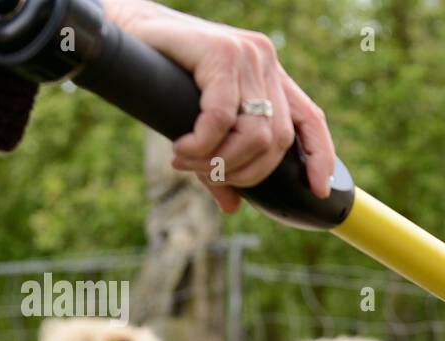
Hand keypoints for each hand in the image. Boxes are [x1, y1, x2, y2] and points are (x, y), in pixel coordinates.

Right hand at [103, 0, 335, 212]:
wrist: (124, 29)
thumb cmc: (162, 75)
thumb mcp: (200, 122)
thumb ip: (222, 159)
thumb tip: (233, 207)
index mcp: (270, 75)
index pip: (310, 119)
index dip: (320, 156)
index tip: (318, 189)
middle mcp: (265, 61)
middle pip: (277, 140)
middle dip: (244, 171)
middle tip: (207, 175)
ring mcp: (248, 54)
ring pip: (254, 134)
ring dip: (220, 161)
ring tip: (186, 161)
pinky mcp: (222, 51)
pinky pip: (222, 117)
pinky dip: (203, 144)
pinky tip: (182, 148)